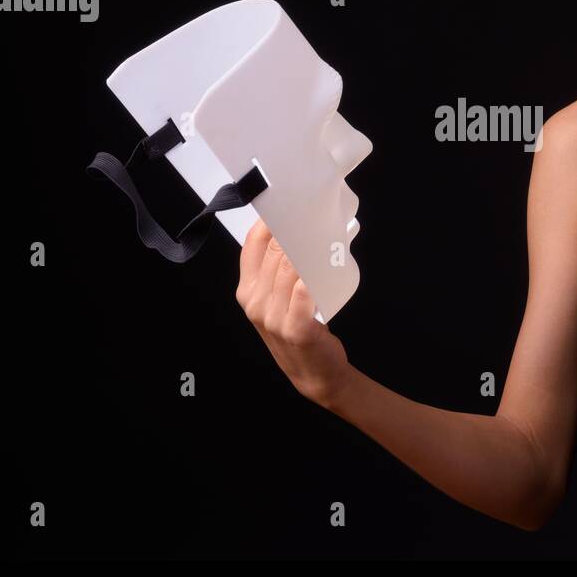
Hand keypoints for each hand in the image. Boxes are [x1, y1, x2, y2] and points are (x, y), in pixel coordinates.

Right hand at [236, 219, 351, 408]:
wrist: (313, 374)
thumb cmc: (298, 330)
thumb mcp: (277, 300)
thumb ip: (278, 270)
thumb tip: (298, 229)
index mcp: (247, 292)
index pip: (251, 245)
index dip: (269, 221)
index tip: (288, 203)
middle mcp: (255, 302)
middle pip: (274, 252)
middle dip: (297, 229)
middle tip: (318, 212)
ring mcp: (273, 317)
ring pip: (290, 267)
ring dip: (311, 247)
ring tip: (329, 232)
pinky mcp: (296, 328)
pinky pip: (303, 292)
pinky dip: (313, 275)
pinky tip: (327, 261)